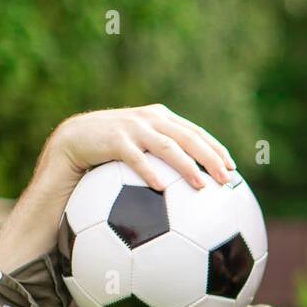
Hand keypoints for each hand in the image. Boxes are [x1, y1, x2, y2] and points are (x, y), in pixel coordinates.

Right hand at [50, 104, 235, 192]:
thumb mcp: (141, 147)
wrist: (73, 140)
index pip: (196, 133)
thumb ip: (163, 157)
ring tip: (201, 186)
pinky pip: (135, 158)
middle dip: (211, 158)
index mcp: (161, 119)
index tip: (233, 168)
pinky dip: (148, 171)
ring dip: (186, 167)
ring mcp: (132, 128)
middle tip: (227, 179)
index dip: (216, 149)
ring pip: (167, 146)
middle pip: (188, 137)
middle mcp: (151, 119)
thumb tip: (193, 184)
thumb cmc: (112, 151)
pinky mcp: (113, 140)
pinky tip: (160, 187)